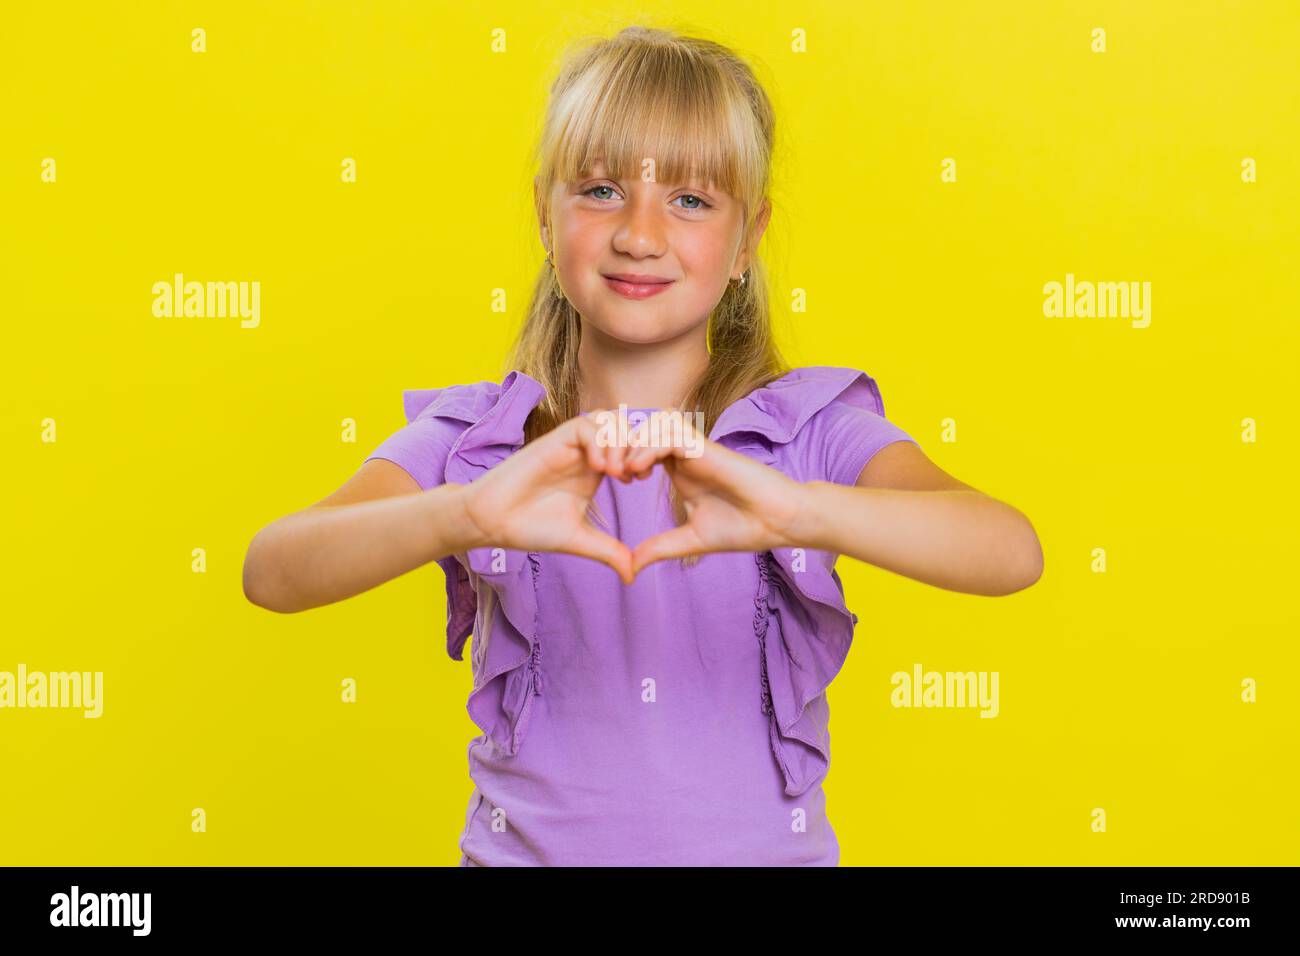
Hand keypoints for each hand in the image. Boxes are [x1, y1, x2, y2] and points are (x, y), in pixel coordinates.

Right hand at [459, 412, 634, 583]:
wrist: (494, 522)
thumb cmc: (531, 528)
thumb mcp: (580, 540)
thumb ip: (608, 552)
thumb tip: (633, 575)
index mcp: (595, 472)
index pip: (630, 447)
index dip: (643, 458)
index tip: (642, 481)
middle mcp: (585, 455)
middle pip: (625, 428)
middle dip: (637, 447)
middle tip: (635, 476)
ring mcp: (570, 447)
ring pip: (608, 421)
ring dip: (620, 443)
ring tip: (617, 475)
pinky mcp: (552, 441)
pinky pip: (584, 426)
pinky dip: (598, 442)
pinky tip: (598, 469)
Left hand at [601, 411, 810, 576]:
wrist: (778, 522)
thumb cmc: (743, 528)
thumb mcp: (690, 540)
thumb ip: (660, 547)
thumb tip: (631, 567)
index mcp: (679, 470)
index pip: (640, 449)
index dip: (620, 458)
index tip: (609, 482)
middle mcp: (685, 454)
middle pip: (641, 431)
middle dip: (619, 446)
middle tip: (605, 472)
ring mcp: (696, 449)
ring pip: (653, 427)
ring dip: (632, 445)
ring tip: (622, 473)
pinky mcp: (707, 448)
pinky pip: (670, 435)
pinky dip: (650, 447)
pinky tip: (639, 470)